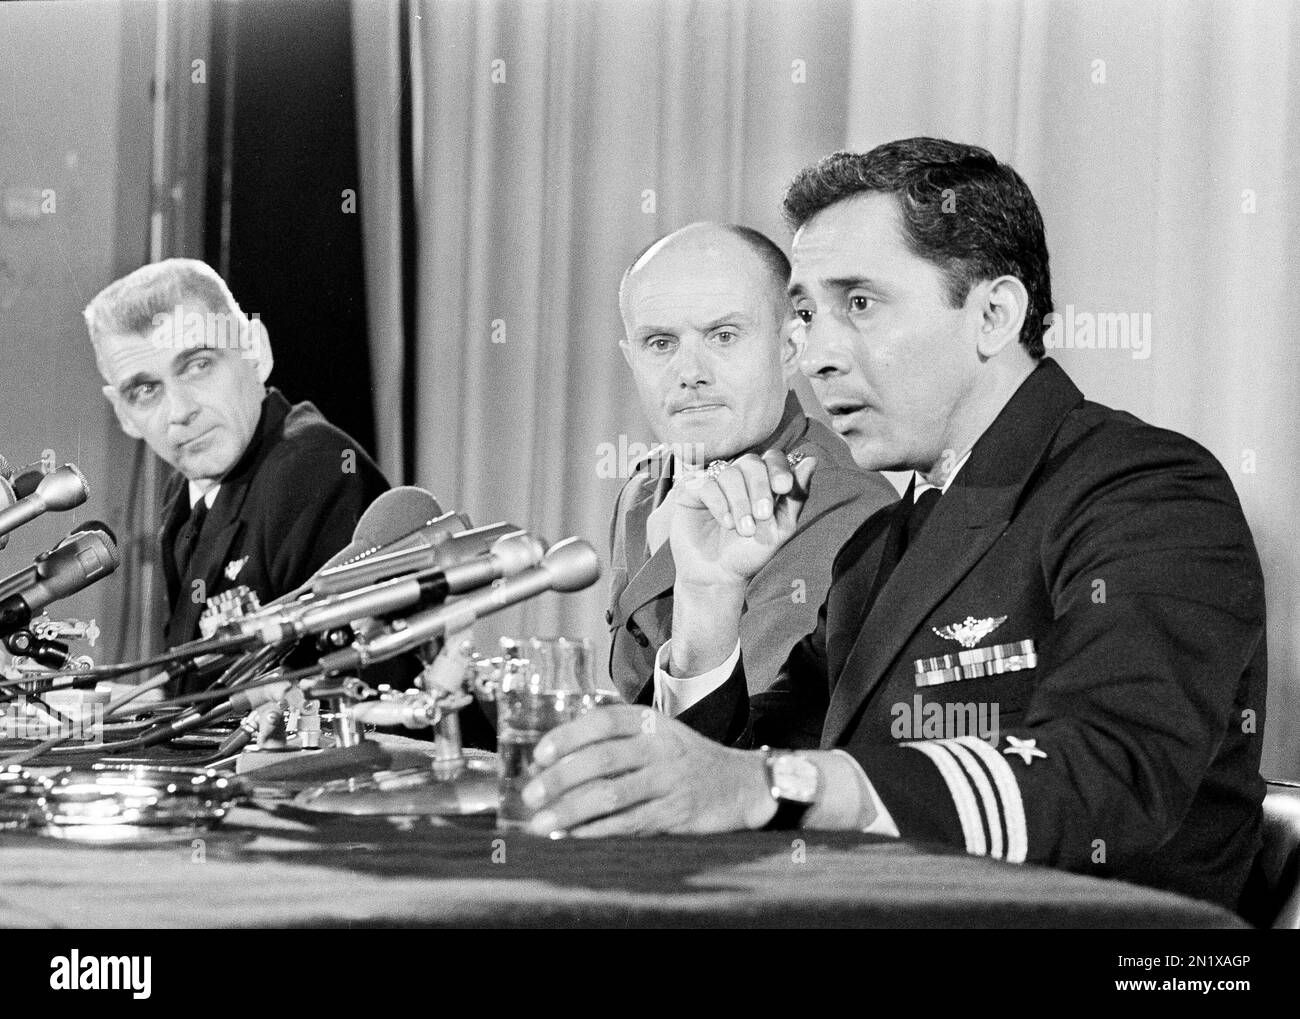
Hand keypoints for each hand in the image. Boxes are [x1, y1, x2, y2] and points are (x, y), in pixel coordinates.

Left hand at [520, 705, 775, 836]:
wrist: (741, 783)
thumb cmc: (686, 758)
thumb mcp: (657, 733)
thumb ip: (614, 738)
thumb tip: (553, 758)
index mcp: (651, 722)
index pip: (602, 722)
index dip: (567, 737)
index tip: (539, 755)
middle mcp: (660, 747)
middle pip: (601, 759)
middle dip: (560, 779)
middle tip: (530, 795)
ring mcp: (669, 780)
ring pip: (611, 795)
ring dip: (571, 810)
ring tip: (541, 823)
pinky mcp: (675, 812)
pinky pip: (628, 823)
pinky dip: (595, 831)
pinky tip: (572, 835)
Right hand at [670, 451, 815, 591]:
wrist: (718, 576)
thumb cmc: (749, 554)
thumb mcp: (780, 528)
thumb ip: (796, 496)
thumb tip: (812, 459)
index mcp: (761, 482)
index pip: (772, 459)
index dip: (779, 468)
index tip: (784, 488)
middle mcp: (737, 478)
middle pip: (751, 462)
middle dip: (760, 488)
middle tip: (762, 514)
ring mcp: (712, 482)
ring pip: (729, 474)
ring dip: (740, 502)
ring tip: (743, 529)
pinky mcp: (690, 491)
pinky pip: (707, 484)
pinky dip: (720, 503)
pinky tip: (726, 522)